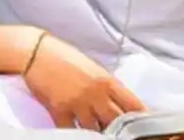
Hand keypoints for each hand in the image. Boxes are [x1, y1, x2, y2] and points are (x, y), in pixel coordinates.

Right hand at [23, 33, 145, 130]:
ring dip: (99, 133)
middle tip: (124, 134)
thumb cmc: (63, 56)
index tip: (147, 128)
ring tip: (101, 134)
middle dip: (122, 130)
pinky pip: (72, 131)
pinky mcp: (59, 111)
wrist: (36, 52)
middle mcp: (96, 93)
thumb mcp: (91, 67)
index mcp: (107, 80)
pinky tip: (78, 133)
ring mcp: (78, 103)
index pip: (133, 104)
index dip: (142, 118)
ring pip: (96, 130)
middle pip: (118, 121)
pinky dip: (76, 134)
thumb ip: (105, 85)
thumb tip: (115, 101)